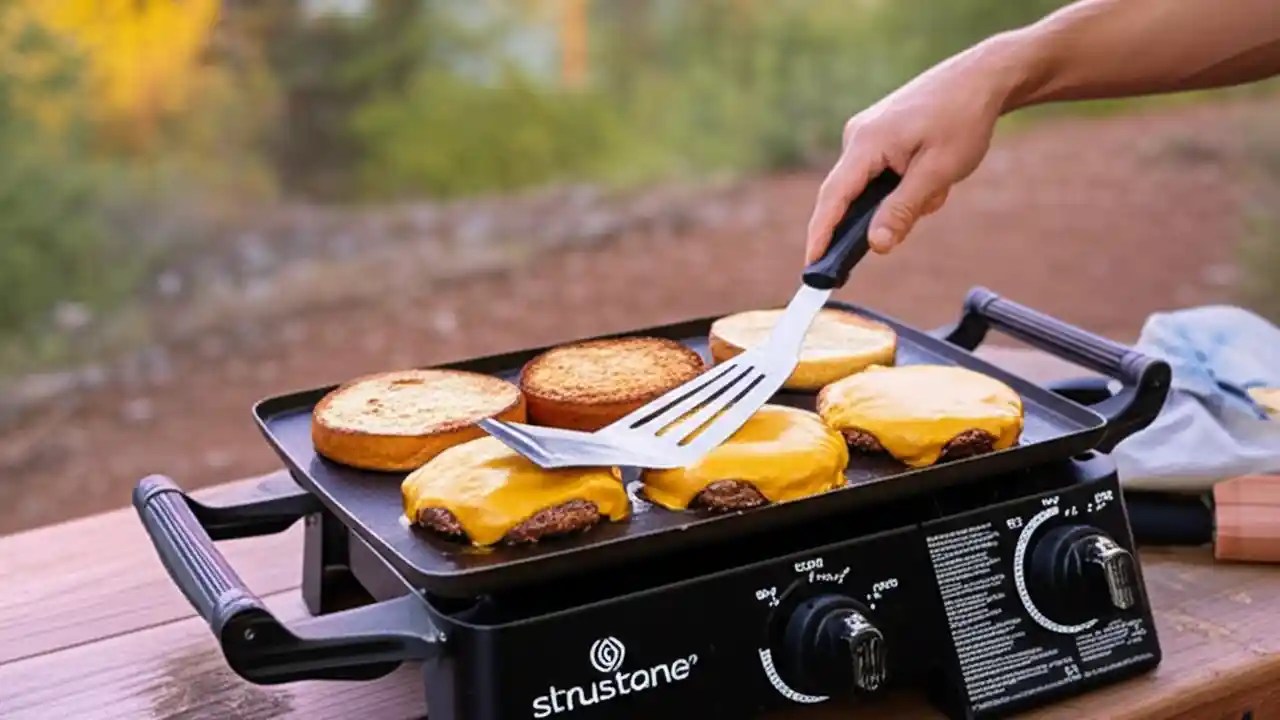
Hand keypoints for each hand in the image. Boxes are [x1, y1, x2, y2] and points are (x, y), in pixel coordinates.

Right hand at [804, 41, 1019, 262]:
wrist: (981, 77)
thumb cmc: (963, 119)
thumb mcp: (937, 172)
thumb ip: (903, 210)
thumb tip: (875, 245)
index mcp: (866, 143)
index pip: (833, 198)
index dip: (820, 234)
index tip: (811, 265)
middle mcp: (857, 136)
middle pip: (851, 196)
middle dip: (885, 213)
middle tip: (929, 201)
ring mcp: (865, 133)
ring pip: (871, 188)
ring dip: (904, 197)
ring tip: (940, 184)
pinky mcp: (877, 134)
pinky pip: (880, 174)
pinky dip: (905, 183)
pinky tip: (932, 174)